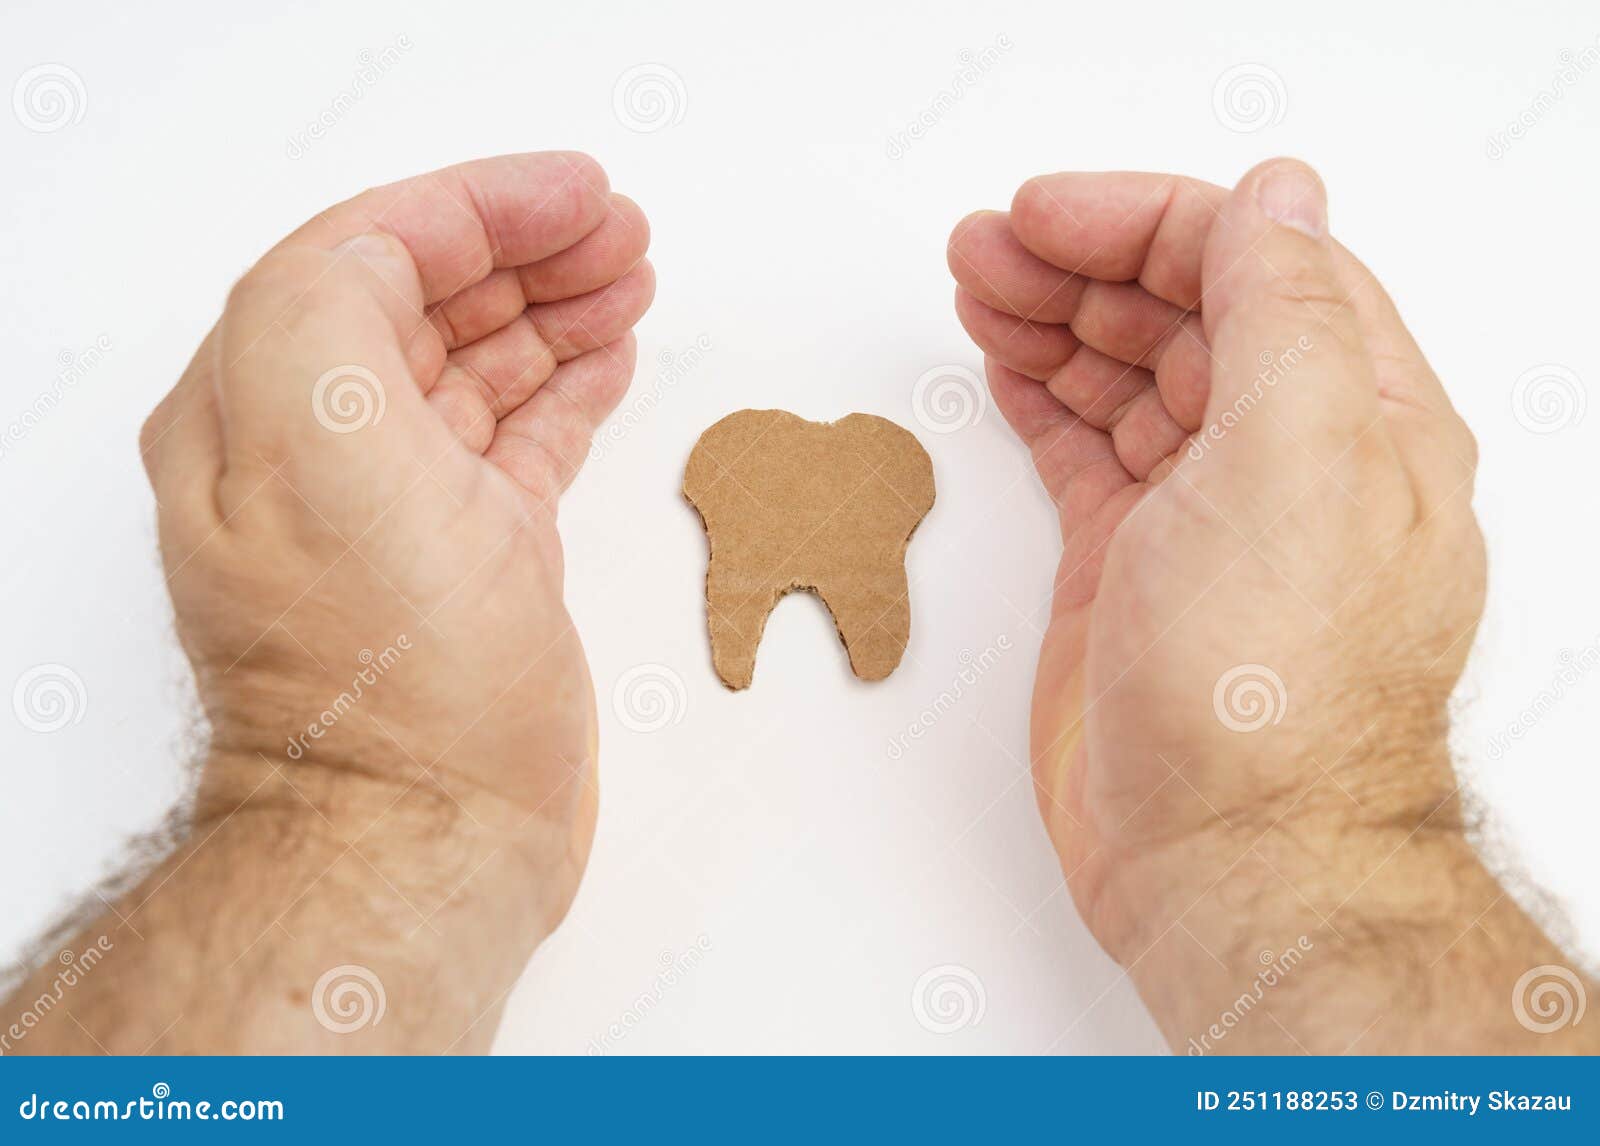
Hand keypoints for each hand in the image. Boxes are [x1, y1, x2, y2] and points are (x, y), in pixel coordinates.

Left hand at [143, 151, 651, 949]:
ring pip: (473, 366)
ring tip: (632, 278)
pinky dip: (563, 388)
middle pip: (421, 302)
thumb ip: (328, 310)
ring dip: (553, 308)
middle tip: (620, 232)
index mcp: (257, 413)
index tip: (575, 192)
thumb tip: (391, 250)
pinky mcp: (464, 561)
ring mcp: (395, 511)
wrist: (433, 839)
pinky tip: (609, 357)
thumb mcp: (327, 452)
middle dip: (523, 250)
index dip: (474, 206)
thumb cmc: (393, 680)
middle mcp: (314, 456)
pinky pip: (513, 439)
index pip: (360, 256)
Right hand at [950, 159, 1589, 1051]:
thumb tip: (1278, 193)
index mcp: (1352, 414)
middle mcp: (1284, 457)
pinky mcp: (1134, 569)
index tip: (1044, 214)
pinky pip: (1087, 450)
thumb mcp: (1297, 463)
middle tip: (986, 247)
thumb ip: (1288, 312)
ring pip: (1129, 376)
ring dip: (1053, 318)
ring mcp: (1204, 515)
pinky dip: (1044, 397)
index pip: (1253, 266)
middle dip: (1081, 262)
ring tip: (975, 281)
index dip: (1145, 223)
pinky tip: (1007, 363)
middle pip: (1181, 312)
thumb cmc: (1267, 699)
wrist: (1223, 860)